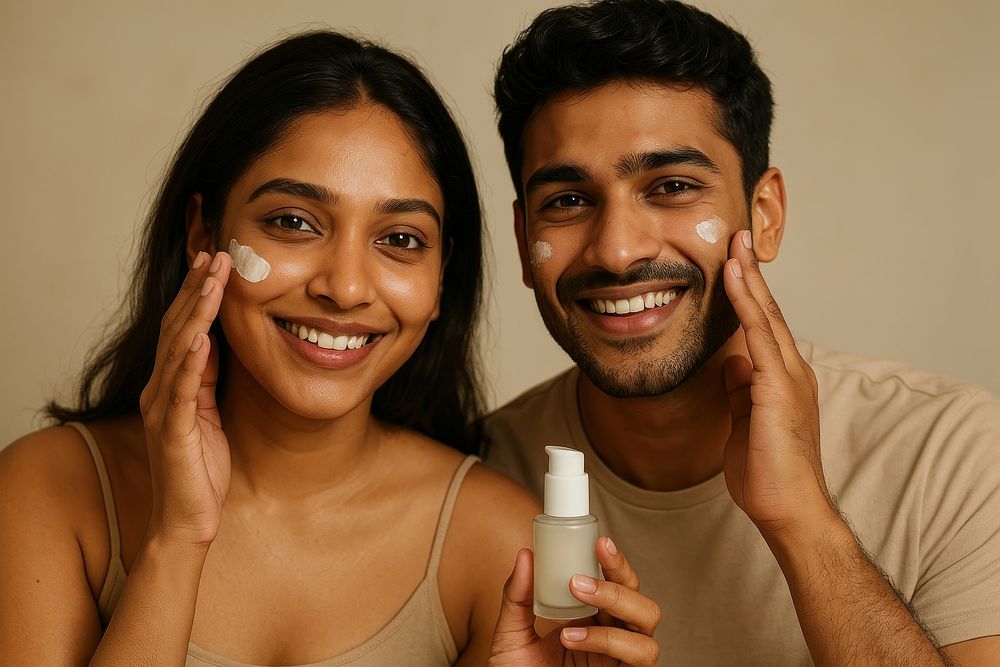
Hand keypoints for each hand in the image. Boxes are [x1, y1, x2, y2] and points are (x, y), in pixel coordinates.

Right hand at [139, 251, 232, 547]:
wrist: (187, 520)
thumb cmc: (201, 468)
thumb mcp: (208, 412)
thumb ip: (206, 378)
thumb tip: (216, 341)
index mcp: (171, 385)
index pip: (183, 328)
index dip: (197, 293)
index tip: (216, 260)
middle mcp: (160, 391)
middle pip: (177, 329)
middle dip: (198, 290)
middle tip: (218, 255)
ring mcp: (163, 411)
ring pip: (178, 352)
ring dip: (196, 314)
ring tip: (212, 282)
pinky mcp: (174, 434)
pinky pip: (181, 394)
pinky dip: (189, 365)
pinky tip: (201, 340)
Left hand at [488, 538, 659, 665]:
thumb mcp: (509, 636)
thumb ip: (517, 597)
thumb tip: (524, 555)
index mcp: (593, 621)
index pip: (619, 584)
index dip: (617, 562)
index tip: (598, 541)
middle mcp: (613, 639)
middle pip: (642, 602)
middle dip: (620, 580)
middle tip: (581, 577)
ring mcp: (621, 663)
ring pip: (648, 628)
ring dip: (615, 608)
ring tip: (575, 607)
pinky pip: (639, 657)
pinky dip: (608, 641)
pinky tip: (573, 637)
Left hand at [721, 230, 835, 534]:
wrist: (787, 509)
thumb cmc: (767, 474)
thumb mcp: (744, 423)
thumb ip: (740, 392)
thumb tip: (733, 364)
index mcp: (782, 380)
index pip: (764, 327)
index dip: (749, 294)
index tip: (733, 264)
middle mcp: (791, 372)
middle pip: (768, 311)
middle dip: (750, 273)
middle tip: (737, 237)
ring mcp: (788, 378)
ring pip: (767, 315)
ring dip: (748, 277)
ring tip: (734, 244)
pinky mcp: (778, 388)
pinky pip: (759, 334)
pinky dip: (746, 302)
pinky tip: (733, 277)